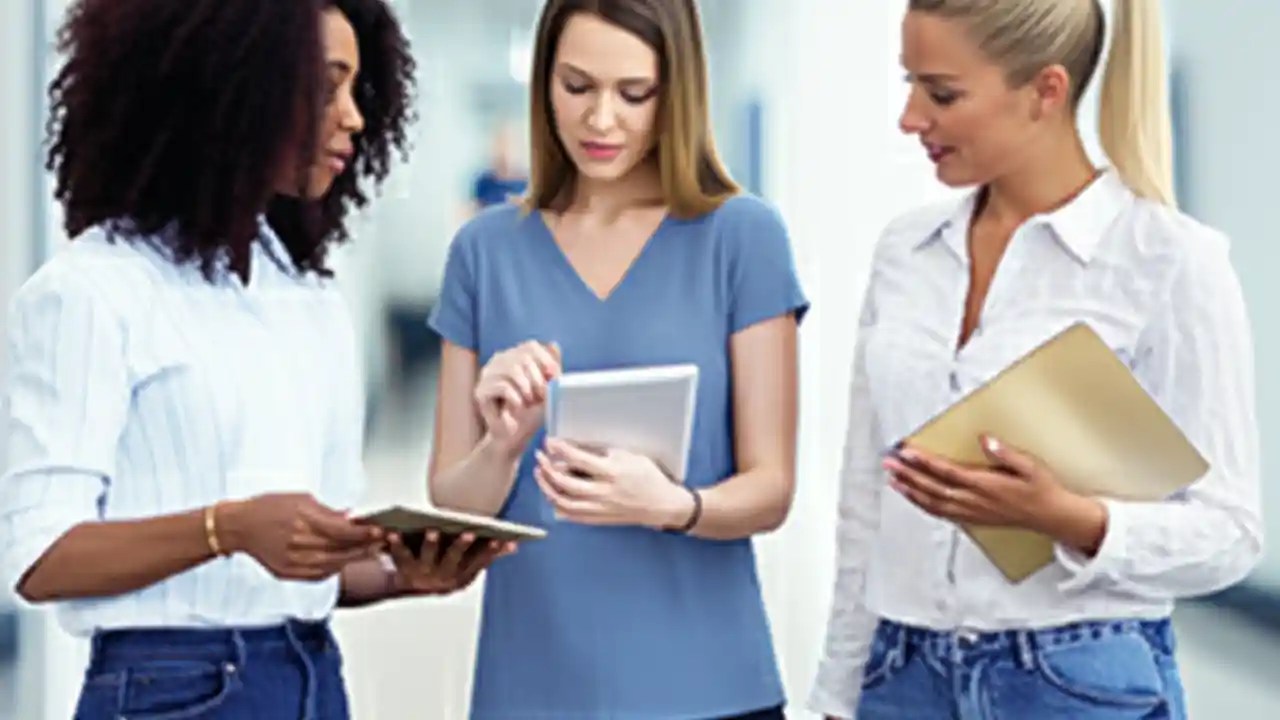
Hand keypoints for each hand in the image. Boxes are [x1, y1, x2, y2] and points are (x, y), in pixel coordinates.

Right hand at [219, 494, 382, 581]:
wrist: (239, 527)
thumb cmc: (269, 508)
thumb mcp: (301, 499)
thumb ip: (328, 512)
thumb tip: (352, 518)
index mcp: (304, 521)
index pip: (344, 531)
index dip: (365, 533)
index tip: (380, 530)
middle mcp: (300, 544)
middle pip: (342, 550)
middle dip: (366, 547)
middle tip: (383, 543)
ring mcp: (294, 562)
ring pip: (334, 565)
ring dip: (354, 559)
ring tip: (371, 553)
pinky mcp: (289, 573)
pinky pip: (320, 574)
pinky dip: (335, 568)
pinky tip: (346, 561)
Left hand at [385, 532, 514, 595]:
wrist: (414, 587)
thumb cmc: (448, 569)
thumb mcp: (469, 565)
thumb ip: (489, 554)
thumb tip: (514, 545)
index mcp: (462, 576)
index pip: (479, 562)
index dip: (490, 552)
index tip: (498, 539)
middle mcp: (444, 577)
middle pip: (454, 560)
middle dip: (461, 547)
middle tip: (468, 533)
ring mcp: (424, 574)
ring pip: (428, 558)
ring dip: (431, 545)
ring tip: (433, 530)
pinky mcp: (404, 569)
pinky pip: (400, 556)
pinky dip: (396, 545)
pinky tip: (395, 532)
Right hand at [475, 340, 560, 455]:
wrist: (515, 437)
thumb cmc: (532, 412)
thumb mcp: (547, 388)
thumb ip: (551, 368)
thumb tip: (555, 344)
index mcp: (514, 357)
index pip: (529, 346)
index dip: (545, 359)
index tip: (554, 376)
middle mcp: (498, 361)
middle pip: (522, 357)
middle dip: (537, 378)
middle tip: (542, 396)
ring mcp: (487, 375)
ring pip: (511, 369)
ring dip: (527, 388)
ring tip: (531, 401)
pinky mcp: (480, 391)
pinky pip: (503, 386)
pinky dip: (516, 397)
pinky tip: (519, 406)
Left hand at [534, 438, 693, 528]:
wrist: (661, 504)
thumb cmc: (648, 476)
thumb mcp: (630, 456)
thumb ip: (604, 453)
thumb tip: (577, 448)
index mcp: (613, 473)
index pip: (579, 460)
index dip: (561, 449)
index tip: (550, 441)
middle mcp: (603, 492)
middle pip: (566, 483)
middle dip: (548, 469)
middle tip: (540, 456)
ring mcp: (599, 508)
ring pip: (564, 502)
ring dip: (548, 487)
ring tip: (540, 473)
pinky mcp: (598, 519)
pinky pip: (571, 515)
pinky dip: (557, 504)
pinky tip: (551, 493)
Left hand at [885, 435, 1107, 551]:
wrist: (1051, 516)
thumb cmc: (1041, 489)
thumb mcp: (1030, 466)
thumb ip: (1005, 453)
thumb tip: (985, 439)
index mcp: (986, 485)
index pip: (947, 472)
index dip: (924, 462)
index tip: (906, 452)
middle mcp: (974, 501)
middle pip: (933, 487)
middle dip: (908, 475)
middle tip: (889, 462)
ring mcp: (971, 512)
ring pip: (933, 502)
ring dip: (910, 491)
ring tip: (892, 479)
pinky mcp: (971, 518)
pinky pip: (941, 513)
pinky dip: (922, 504)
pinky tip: (912, 497)